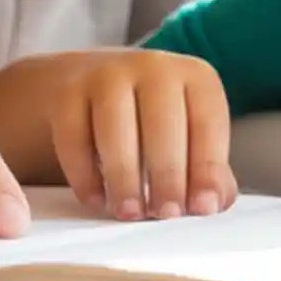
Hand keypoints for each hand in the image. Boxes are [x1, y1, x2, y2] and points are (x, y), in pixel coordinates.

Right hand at [45, 50, 236, 220]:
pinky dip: (84, 174)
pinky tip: (96, 199)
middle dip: (166, 176)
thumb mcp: (188, 134)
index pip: (207, 122)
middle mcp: (153, 66)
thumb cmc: (150, 118)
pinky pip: (74, 136)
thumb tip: (214, 201)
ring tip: (130, 213)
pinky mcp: (66, 90)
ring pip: (115, 129)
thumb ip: (207, 168)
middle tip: (164, 215)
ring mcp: (106, 73)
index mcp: (194, 76)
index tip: (201, 208)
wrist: (89, 81)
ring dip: (124, 178)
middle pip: (162, 125)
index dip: (206, 168)